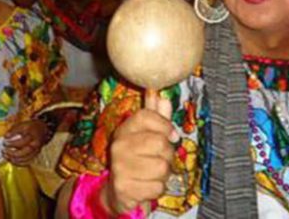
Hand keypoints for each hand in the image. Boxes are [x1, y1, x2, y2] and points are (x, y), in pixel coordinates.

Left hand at [2, 120, 47, 165]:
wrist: (43, 130)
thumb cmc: (32, 127)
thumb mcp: (23, 124)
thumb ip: (14, 129)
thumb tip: (6, 136)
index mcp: (33, 136)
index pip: (22, 141)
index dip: (12, 143)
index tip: (4, 141)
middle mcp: (35, 145)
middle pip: (23, 153)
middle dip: (11, 153)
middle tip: (4, 150)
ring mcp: (35, 152)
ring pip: (24, 159)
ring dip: (13, 159)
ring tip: (5, 155)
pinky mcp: (34, 156)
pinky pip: (26, 163)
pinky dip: (17, 163)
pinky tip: (11, 160)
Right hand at [105, 91, 176, 214]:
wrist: (117, 192)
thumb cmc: (137, 161)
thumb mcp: (145, 137)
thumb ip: (155, 118)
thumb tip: (162, 97)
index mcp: (124, 129)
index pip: (146, 116)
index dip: (165, 124)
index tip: (172, 135)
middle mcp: (119, 145)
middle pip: (160, 142)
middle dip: (167, 154)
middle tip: (159, 159)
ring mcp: (119, 166)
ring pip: (161, 167)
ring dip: (163, 175)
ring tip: (152, 174)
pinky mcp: (124, 187)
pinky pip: (157, 187)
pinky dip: (157, 189)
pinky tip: (146, 187)